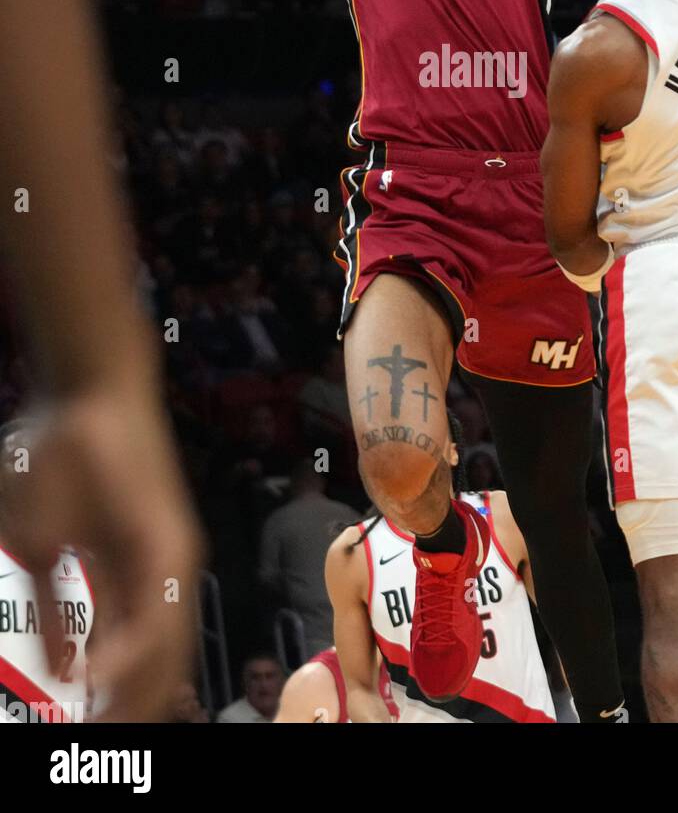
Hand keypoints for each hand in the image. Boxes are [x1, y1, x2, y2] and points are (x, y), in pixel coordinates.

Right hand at [0, 388, 203, 721]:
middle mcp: (161, 574)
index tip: (87, 738)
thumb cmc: (58, 458)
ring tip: (106, 735)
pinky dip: (134, 650)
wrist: (89, 392)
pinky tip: (102, 678)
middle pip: (155, 666)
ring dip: (133, 696)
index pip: (130, 660)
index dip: (111, 703)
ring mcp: (171, 558)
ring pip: (165, 648)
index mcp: (131, 577)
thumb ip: (56, 607)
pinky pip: (161, 609)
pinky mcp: (171, 540)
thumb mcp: (41, 545)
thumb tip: (64, 668)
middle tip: (103, 750)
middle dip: (126, 712)